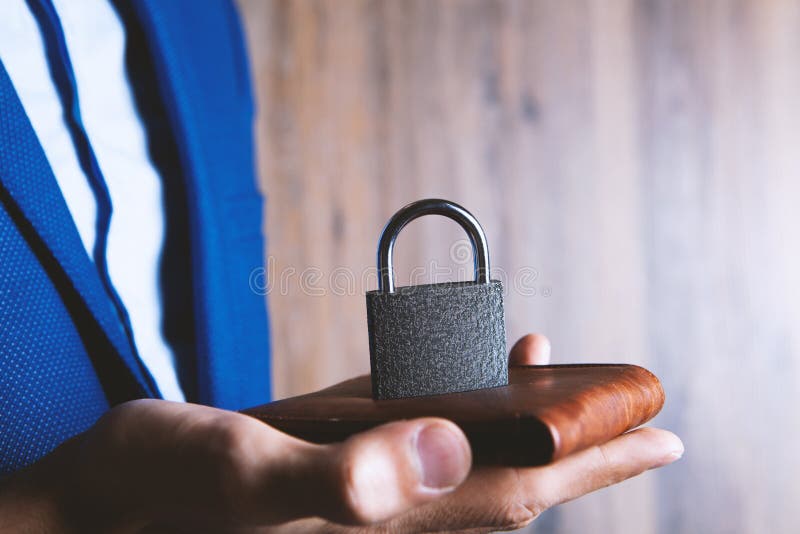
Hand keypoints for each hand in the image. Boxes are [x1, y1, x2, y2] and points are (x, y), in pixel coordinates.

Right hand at [0, 335, 681, 532]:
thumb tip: (453, 448)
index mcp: (382, 518)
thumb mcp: (244, 475)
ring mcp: (363, 482)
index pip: (518, 490)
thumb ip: (347, 475)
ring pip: (468, 452)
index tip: (660, 433)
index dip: (593, 464)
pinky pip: (414, 430)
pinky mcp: (331, 457)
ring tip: (565, 377)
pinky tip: (470, 369)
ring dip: (522, 417)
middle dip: (580, 444)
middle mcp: (386, 507)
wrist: (103, 497)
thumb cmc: (160, 489)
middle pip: (511, 476)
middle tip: (643, 412)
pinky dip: (454, 398)